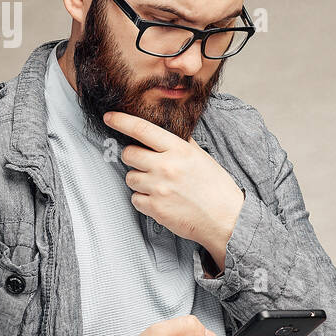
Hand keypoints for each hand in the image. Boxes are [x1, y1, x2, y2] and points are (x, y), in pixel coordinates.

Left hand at [103, 110, 245, 269]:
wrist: (226, 219)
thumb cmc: (216, 187)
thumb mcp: (201, 157)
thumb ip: (181, 143)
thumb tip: (165, 130)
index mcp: (179, 150)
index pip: (142, 129)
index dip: (121, 121)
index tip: (109, 117)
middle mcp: (166, 166)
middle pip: (128, 154)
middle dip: (133, 158)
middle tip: (147, 165)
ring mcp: (159, 188)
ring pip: (130, 178)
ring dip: (140, 181)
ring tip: (160, 187)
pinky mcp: (155, 208)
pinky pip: (135, 198)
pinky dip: (144, 200)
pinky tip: (161, 201)